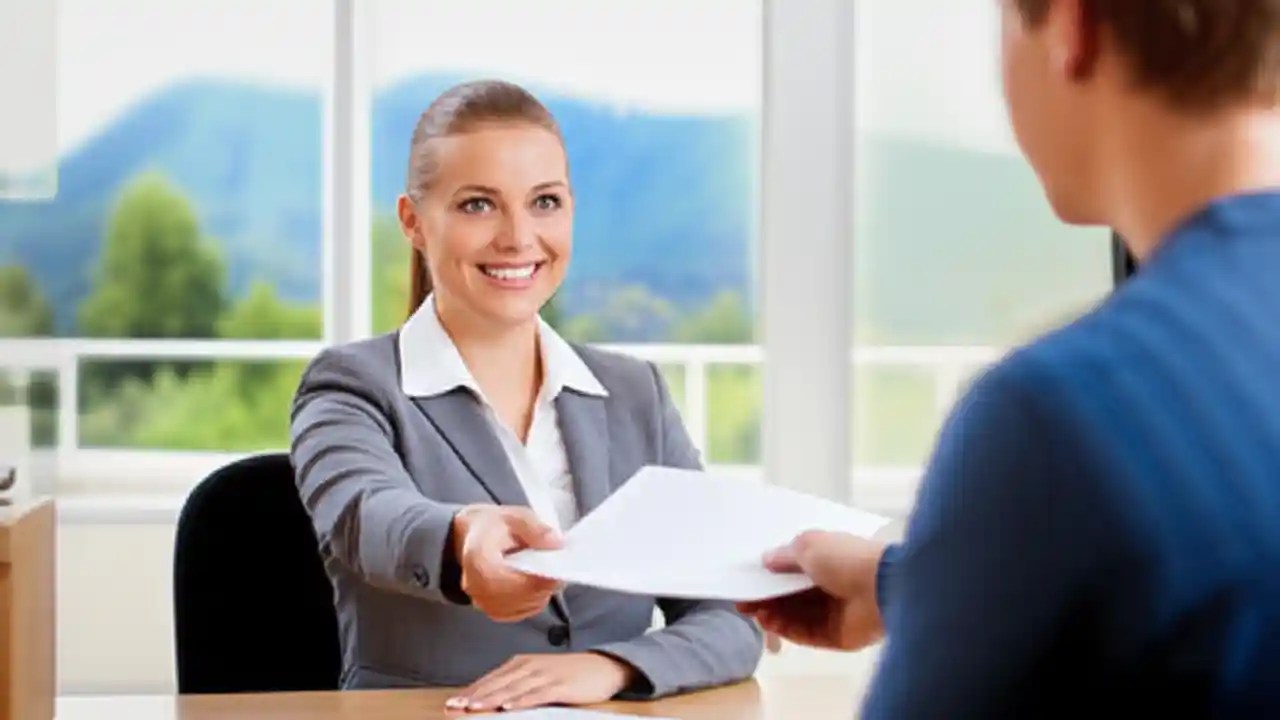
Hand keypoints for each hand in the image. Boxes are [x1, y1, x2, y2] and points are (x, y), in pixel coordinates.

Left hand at [445, 653, 636, 712]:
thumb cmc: (569, 674)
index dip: (470, 691)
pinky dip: (521, 701)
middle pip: (496, 683)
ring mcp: (545, 675)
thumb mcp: (539, 676)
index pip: (490, 679)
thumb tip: (492, 700)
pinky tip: (508, 707)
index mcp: (522, 663)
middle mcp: (530, 666)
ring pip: (512, 689)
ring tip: (473, 708)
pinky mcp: (559, 685)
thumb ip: (516, 685)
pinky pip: (536, 694)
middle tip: (454, 707)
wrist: (603, 667)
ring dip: (491, 699)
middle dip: (473, 696)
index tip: (452, 703)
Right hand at [453, 505, 564, 621]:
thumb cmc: (493, 526)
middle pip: (520, 597)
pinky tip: (536, 585)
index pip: (512, 581)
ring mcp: (482, 603)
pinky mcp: (492, 611)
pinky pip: (520, 612)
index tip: (558, 571)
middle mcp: (476, 587)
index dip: (538, 580)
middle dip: (544, 586)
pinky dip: (533, 601)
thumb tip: (557, 545)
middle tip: (558, 571)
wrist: (472, 537)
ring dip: (540, 594)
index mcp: (479, 561)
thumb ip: (536, 529)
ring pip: (522, 607)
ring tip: (547, 575)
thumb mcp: (516, 516)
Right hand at [737, 530, 887, 650]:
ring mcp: (835, 612)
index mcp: (829, 559)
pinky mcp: (837, 636)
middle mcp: (832, 585)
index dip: (770, 574)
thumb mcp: (808, 546)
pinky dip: (787, 629)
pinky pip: (806, 633)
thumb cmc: (846, 558)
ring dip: (773, 613)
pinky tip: (769, 622)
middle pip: (792, 595)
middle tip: (743, 601)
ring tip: (754, 611)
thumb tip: (766, 560)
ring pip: (796, 615)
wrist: (883, 587)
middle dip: (767, 597)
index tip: (747, 579)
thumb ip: (784, 555)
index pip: (794, 569)